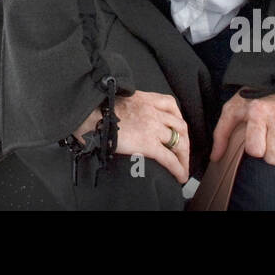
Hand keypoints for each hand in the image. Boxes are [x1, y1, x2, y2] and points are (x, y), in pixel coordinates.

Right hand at [73, 90, 189, 184]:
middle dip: (185, 141)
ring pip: (179, 142)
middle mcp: (153, 111)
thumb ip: (133, 106)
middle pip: (180, 125)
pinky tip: (180, 175)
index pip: (171, 105)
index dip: (178, 119)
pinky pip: (169, 158)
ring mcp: (152, 127)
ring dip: (184, 156)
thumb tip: (133, 118)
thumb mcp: (121, 99)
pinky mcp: (148, 143)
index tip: (178, 130)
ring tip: (183, 167)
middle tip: (183, 153)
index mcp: (146, 99)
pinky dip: (178, 168)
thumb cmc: (98, 110)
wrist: (90, 116)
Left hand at [209, 91, 274, 165]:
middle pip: (273, 158)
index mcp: (257, 113)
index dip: (253, 149)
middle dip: (268, 154)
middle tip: (266, 141)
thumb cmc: (251, 99)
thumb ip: (221, 134)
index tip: (253, 141)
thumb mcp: (232, 110)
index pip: (256, 151)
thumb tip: (214, 157)